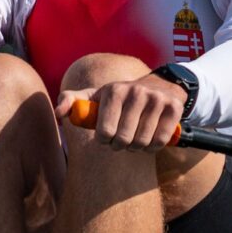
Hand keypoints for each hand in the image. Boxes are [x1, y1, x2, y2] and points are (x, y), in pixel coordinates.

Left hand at [55, 72, 184, 151]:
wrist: (161, 85)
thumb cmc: (121, 97)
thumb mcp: (96, 95)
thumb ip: (72, 101)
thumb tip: (58, 114)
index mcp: (113, 91)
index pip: (104, 132)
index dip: (105, 140)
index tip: (107, 137)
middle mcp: (135, 92)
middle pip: (123, 140)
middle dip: (121, 146)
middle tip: (122, 140)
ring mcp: (156, 99)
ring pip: (142, 142)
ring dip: (137, 147)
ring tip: (135, 138)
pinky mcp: (173, 108)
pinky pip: (160, 141)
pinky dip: (153, 147)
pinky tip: (150, 139)